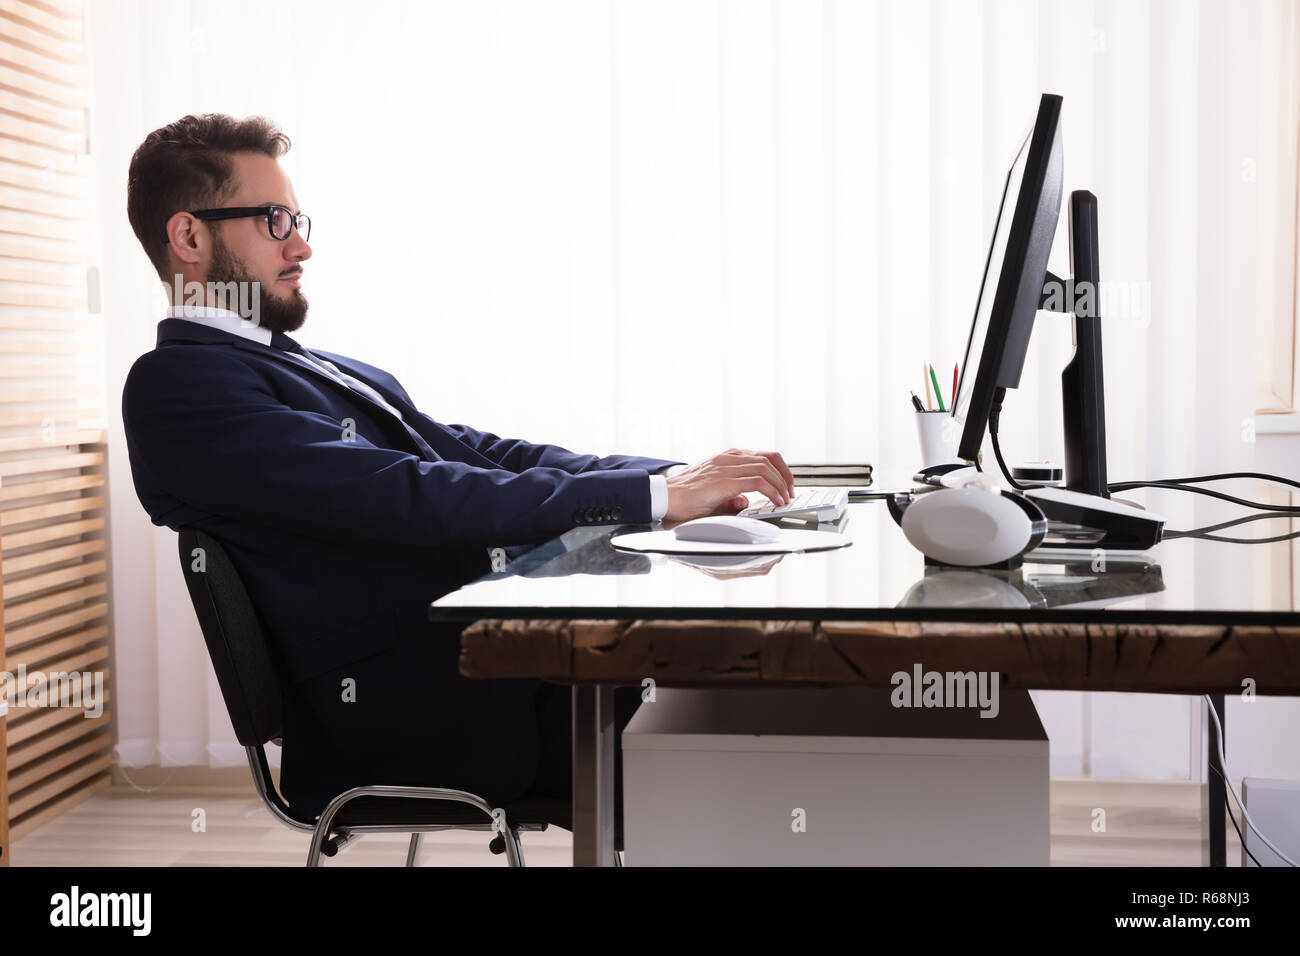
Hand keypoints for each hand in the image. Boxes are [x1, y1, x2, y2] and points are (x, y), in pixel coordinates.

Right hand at [664, 448, 795, 522]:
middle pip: (769, 458)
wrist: (664, 496)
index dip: (779, 469)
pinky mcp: (724, 481)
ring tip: (785, 499)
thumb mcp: (713, 493)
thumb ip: (731, 496)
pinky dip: (771, 491)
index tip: (786, 484)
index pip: (762, 455)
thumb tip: (745, 501)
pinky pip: (757, 482)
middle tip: (790, 492)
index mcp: (726, 458)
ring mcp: (726, 467)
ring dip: (780, 484)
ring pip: (765, 468)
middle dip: (785, 476)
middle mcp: (728, 458)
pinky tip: (775, 501)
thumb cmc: (684, 496)